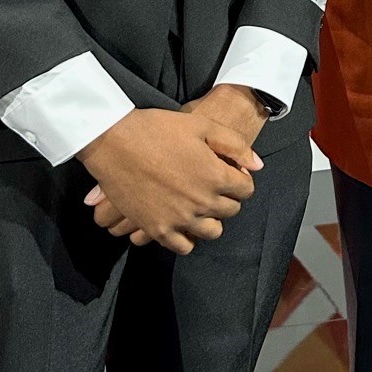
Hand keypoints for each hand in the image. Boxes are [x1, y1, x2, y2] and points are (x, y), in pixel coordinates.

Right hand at [79, 105, 261, 254]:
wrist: (113, 141)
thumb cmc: (158, 128)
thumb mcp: (201, 125)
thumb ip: (235, 145)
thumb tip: (258, 165)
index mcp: (216, 176)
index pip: (246, 189)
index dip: (239, 179)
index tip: (228, 173)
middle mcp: (202, 202)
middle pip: (231, 210)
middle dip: (227, 197)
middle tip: (212, 186)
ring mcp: (179, 219)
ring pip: (212, 232)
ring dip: (210, 219)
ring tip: (198, 204)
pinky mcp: (157, 229)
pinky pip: (183, 246)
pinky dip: (187, 237)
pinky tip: (181, 221)